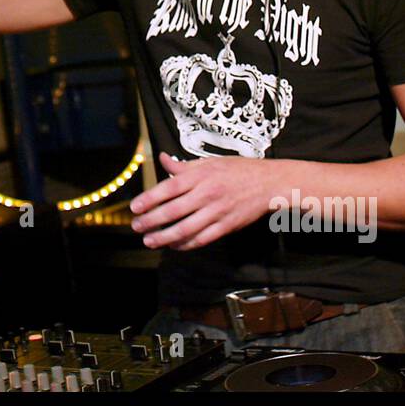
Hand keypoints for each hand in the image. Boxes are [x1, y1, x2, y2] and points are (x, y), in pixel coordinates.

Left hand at [129, 152, 277, 249]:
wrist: (269, 183)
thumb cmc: (238, 170)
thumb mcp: (210, 162)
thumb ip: (184, 166)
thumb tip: (162, 159)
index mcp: (201, 175)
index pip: (169, 187)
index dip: (149, 198)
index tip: (135, 207)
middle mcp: (207, 194)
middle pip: (173, 211)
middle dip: (151, 221)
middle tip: (136, 226)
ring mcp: (217, 212)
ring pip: (186, 229)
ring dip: (164, 237)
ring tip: (149, 241)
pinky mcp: (227, 226)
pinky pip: (202, 239)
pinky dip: (185, 244)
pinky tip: (173, 245)